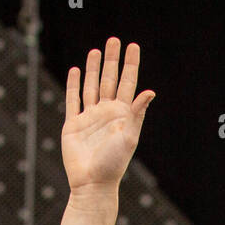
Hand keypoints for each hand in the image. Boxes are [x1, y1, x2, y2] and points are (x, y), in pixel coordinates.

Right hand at [62, 38, 154, 195]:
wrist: (92, 184)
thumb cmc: (113, 164)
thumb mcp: (129, 137)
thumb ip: (137, 113)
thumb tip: (150, 91)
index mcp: (122, 115)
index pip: (128, 83)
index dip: (130, 65)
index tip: (133, 46)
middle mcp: (107, 113)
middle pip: (109, 80)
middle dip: (112, 61)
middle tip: (114, 40)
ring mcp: (90, 118)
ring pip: (91, 87)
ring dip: (93, 69)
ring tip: (96, 51)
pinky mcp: (74, 125)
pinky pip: (73, 101)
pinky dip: (74, 86)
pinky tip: (76, 72)